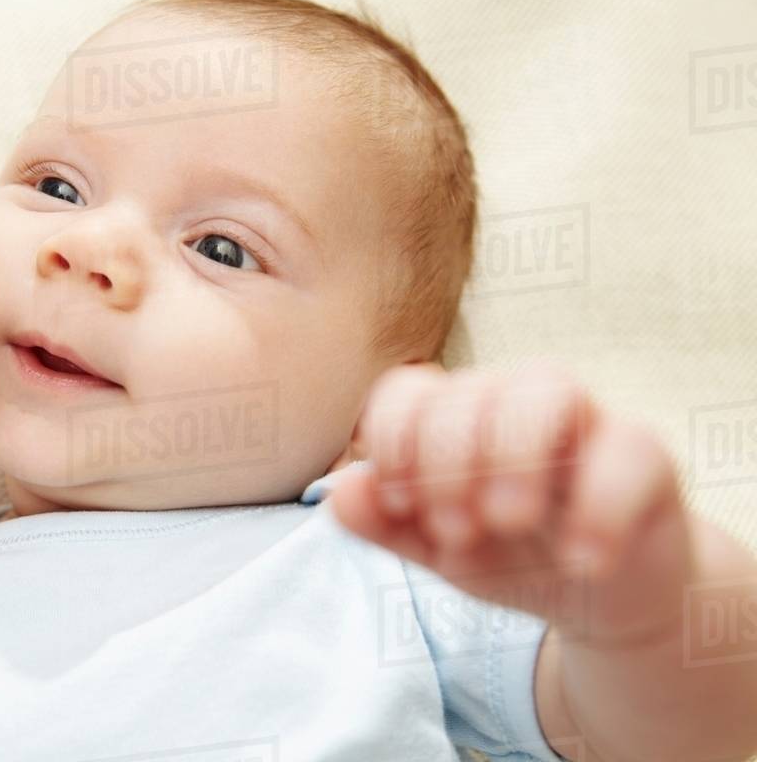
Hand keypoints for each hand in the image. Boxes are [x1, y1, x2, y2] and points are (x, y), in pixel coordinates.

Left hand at [329, 362, 694, 646]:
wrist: (599, 596)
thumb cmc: (508, 554)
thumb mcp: (435, 548)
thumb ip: (384, 524)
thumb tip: (338, 494)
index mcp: (456, 417)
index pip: (409, 390)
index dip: (392, 439)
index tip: (396, 503)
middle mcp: (515, 404)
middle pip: (473, 390)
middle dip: (447, 461)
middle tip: (451, 531)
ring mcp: (584, 421)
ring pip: (548, 388)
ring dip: (515, 457)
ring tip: (506, 524)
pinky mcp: (644, 456)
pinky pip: (627, 449)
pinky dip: (598, 507)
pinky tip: (579, 561)